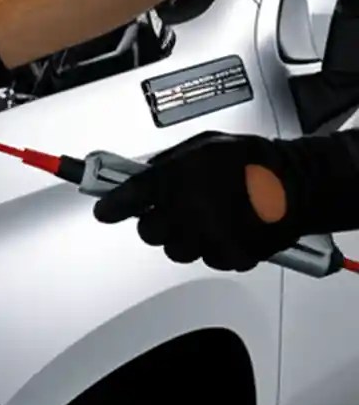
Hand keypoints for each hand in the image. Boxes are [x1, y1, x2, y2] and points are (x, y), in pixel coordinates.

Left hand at [93, 132, 301, 271]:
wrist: (299, 184)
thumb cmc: (254, 161)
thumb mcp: (202, 146)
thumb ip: (168, 162)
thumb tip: (144, 174)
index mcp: (174, 180)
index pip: (125, 200)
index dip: (111, 206)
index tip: (105, 210)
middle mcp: (185, 212)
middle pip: (147, 232)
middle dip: (155, 222)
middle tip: (170, 211)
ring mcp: (205, 238)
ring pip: (175, 249)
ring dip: (183, 237)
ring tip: (206, 218)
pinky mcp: (227, 256)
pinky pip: (206, 258)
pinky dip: (211, 248)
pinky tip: (226, 228)